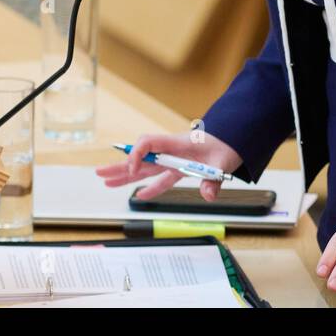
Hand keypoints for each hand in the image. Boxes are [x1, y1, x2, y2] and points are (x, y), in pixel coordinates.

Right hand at [95, 132, 239, 200]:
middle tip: (100, 173)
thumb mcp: (222, 162)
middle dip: (120, 165)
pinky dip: (151, 187)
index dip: (136, 154)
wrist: (235, 139)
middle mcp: (171, 151)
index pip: (148, 143)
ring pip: (146, 169)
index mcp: (177, 143)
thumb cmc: (227, 144)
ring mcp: (175, 160)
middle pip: (140, 158)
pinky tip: (139, 195)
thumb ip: (213, 180)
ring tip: (107, 182)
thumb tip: (207, 195)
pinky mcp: (181, 168)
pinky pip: (161, 179)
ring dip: (127, 176)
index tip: (134, 170)